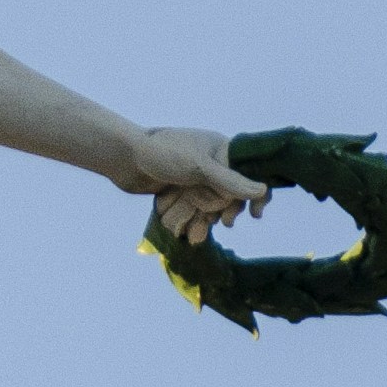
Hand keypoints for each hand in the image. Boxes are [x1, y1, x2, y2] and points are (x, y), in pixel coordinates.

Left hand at [119, 126, 268, 246]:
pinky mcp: (181, 191)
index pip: (250, 174)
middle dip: (224, 212)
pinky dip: (191, 221)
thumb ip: (229, 181)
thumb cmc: (162, 153)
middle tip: (224, 223)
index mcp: (221, 150)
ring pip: (210, 206)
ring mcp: (196, 179)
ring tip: (195, 235)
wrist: (124, 158)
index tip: (256, 213)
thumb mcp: (199, 167)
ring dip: (204, 221)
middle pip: (230, 195)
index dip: (256, 194)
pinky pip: (193, 210)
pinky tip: (186, 234)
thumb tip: (262, 190)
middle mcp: (212, 165)